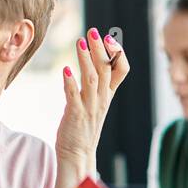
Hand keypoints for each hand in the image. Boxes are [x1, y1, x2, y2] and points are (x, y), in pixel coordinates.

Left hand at [55, 27, 128, 180]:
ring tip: (80, 42)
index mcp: (107, 96)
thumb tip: (92, 62)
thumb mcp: (94, 104)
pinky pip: (74, 97)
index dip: (118, 53)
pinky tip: (65, 71)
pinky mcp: (75, 116)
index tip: (109, 38)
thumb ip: (95, 85)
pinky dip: (70, 83)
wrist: (77, 156)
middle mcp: (101, 100)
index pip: (121, 71)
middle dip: (100, 49)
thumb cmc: (82, 128)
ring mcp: (89, 108)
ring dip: (86, 60)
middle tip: (93, 31)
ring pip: (92, 80)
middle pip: (105, 70)